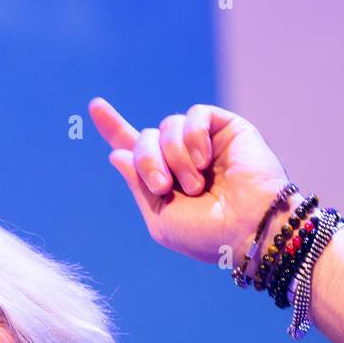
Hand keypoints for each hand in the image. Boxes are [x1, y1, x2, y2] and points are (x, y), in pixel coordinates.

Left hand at [89, 97, 291, 266]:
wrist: (249, 229)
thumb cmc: (208, 235)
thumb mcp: (161, 219)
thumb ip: (138, 185)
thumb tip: (116, 153)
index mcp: (166, 182)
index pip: (135, 150)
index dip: (113, 128)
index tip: (94, 108)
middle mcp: (183, 159)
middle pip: (144, 138)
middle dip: (146, 160)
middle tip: (163, 186)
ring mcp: (206, 143)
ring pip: (167, 126)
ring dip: (173, 156)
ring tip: (195, 183)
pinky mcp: (227, 128)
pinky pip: (195, 115)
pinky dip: (192, 138)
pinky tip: (205, 161)